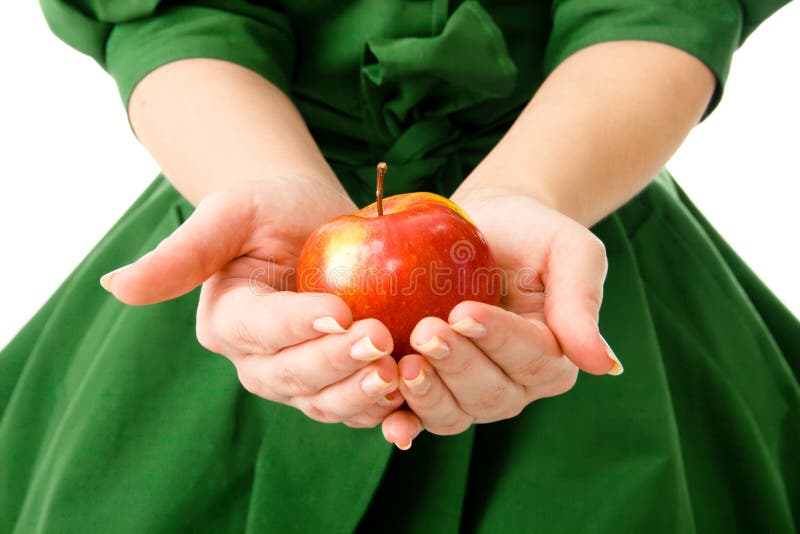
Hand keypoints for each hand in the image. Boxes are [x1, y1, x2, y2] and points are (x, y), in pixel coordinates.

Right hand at [100, 176, 405, 427]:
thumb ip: (181, 253)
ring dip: (362, 395)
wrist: (312, 223)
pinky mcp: (342, 381)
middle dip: (336, 363)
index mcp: (229, 322)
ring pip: (326, 402)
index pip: (259, 330)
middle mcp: (261, 360)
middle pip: (293, 376)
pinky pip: (361, 405)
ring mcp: (302, 378)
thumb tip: (114, 285)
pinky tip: (414, 405)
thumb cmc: (269, 209)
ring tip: (399, 373)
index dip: (296, 325)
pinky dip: (388, 411)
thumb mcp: (230, 214)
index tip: (339, 309)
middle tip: (379, 340)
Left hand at [381, 188, 621, 447]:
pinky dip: (403, 421)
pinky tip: (387, 420)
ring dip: (428, 395)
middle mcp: (515, 384)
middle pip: (490, 393)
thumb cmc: (531, 232)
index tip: (464, 311)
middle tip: (425, 331)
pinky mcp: (433, 388)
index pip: (531, 358)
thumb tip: (604, 365)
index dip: (497, 339)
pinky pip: (419, 416)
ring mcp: (471, 392)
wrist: (482, 226)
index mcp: (553, 355)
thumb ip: (582, 301)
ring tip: (403, 365)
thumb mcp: (569, 250)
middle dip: (457, 365)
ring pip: (455, 413)